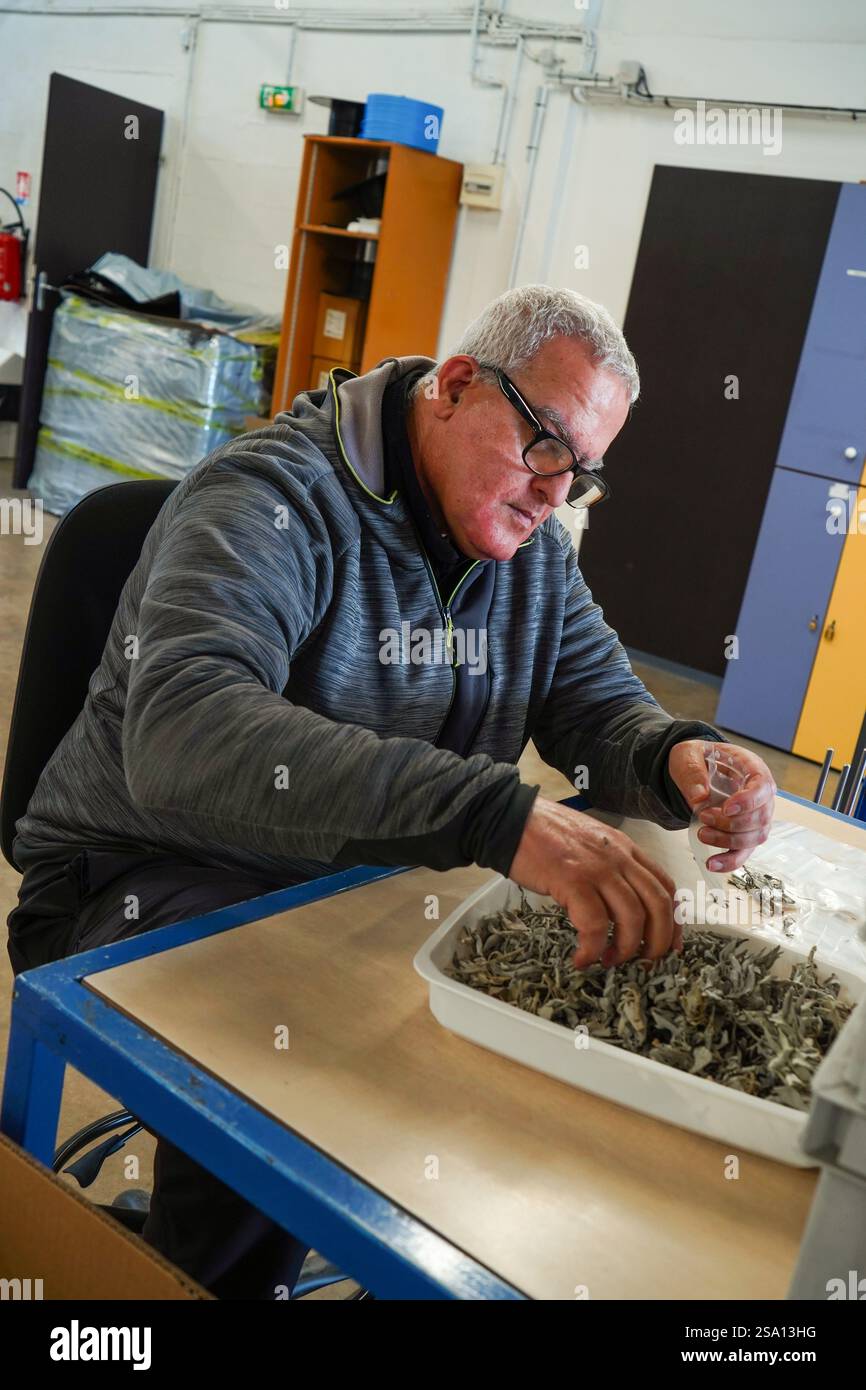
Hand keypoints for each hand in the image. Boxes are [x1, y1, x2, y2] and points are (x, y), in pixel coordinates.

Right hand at [508, 796, 679, 969]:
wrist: (510, 818)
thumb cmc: (545, 834)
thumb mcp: (591, 844)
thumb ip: (610, 867)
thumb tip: (618, 907)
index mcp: (626, 848)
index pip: (665, 885)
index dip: (673, 920)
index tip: (669, 945)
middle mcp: (619, 857)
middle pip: (658, 904)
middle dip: (657, 941)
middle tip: (644, 962)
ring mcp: (597, 868)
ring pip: (633, 917)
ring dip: (626, 949)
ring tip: (610, 961)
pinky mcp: (572, 881)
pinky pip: (594, 924)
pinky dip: (592, 948)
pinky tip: (581, 958)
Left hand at [667, 740, 775, 872]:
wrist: (694, 770)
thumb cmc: (697, 758)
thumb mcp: (687, 755)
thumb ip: (692, 771)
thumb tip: (699, 798)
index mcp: (751, 768)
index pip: (763, 786)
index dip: (749, 801)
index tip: (727, 808)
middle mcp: (760, 794)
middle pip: (760, 817)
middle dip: (731, 823)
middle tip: (703, 817)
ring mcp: (755, 816)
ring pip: (754, 837)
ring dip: (728, 841)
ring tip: (702, 834)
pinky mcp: (743, 834)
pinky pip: (743, 853)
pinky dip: (730, 861)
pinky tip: (712, 863)